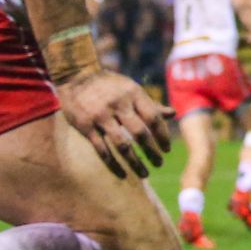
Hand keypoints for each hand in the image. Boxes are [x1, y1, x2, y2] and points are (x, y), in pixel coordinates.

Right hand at [56, 69, 172, 178]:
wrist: (77, 76)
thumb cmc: (111, 85)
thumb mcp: (132, 89)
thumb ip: (151, 104)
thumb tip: (173, 114)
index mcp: (133, 94)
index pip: (153, 118)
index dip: (162, 136)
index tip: (167, 150)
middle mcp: (118, 104)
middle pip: (140, 133)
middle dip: (152, 151)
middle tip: (159, 163)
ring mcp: (100, 115)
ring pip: (121, 145)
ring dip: (135, 162)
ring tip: (144, 174)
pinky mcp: (85, 125)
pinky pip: (101, 149)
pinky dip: (113, 164)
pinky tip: (122, 173)